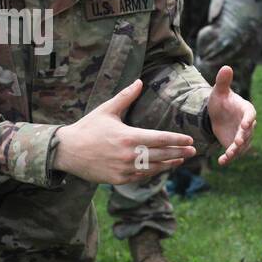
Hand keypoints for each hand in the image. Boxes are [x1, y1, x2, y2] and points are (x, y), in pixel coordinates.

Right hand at [53, 80, 195, 183]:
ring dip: (170, 164)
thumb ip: (126, 97)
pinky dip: (153, 172)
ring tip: (181, 160)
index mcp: (129, 137)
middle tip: (193, 151)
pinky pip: (141, 176)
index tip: (189, 139)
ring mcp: (125, 169)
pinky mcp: (119, 179)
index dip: (177, 140)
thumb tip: (140, 81)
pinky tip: (162, 168)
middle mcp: (129, 155)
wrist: (67, 151)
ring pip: (154, 168)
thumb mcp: (106, 110)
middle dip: (179, 152)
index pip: (160, 139)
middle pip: (162, 155)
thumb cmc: (88, 128)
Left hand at [206, 65, 256, 165]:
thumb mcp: (219, 91)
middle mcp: (248, 124)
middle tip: (238, 142)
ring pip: (242, 145)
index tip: (246, 125)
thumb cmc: (221, 100)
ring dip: (236, 151)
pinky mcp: (236, 145)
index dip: (249, 120)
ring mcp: (243, 136)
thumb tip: (226, 67)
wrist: (217, 115)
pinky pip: (234, 152)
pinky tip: (221, 162)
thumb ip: (223, 81)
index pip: (250, 114)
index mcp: (247, 110)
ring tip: (227, 155)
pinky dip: (229, 158)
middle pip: (248, 132)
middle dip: (243, 138)